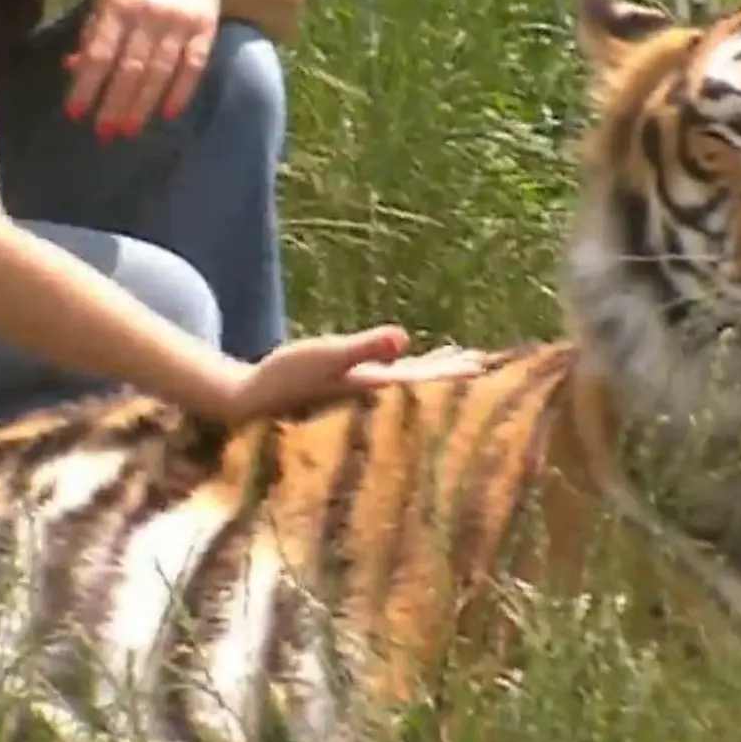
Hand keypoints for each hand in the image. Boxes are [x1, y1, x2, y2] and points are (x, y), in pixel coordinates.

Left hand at [64, 0, 236, 139]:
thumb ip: (94, 29)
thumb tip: (74, 67)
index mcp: (119, 4)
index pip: (100, 53)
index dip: (87, 85)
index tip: (76, 113)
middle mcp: (149, 15)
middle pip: (129, 68)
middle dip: (114, 104)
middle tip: (103, 134)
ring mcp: (180, 24)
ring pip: (159, 72)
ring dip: (142, 105)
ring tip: (129, 130)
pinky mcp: (206, 31)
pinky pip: (193, 67)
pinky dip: (180, 92)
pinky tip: (168, 113)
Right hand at [225, 327, 488, 425]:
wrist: (249, 403)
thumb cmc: (285, 377)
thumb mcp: (324, 356)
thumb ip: (364, 348)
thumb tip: (403, 338)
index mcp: (378, 389)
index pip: (429, 382)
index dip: (457, 374)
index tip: (487, 366)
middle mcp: (378, 397)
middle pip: (428, 386)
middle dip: (457, 375)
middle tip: (491, 364)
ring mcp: (365, 395)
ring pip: (414, 384)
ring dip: (440, 373)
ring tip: (468, 364)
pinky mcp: (351, 388)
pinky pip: (395, 380)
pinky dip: (413, 370)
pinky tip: (415, 362)